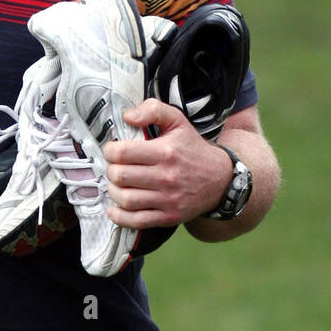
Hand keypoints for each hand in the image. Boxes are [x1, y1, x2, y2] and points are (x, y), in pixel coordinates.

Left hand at [103, 99, 232, 228]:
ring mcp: (167, 199)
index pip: (122, 153)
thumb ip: (153, 110)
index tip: (113, 150)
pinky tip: (115, 209)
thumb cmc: (193, 149)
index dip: (110, 151)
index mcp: (165, 152)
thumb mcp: (178, 122)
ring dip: (113, 192)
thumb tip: (128, 117)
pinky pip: (137, 221)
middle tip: (115, 167)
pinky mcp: (168, 216)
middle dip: (111, 170)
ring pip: (125, 199)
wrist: (221, 179)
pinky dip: (120, 217)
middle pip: (120, 176)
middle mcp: (166, 177)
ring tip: (117, 185)